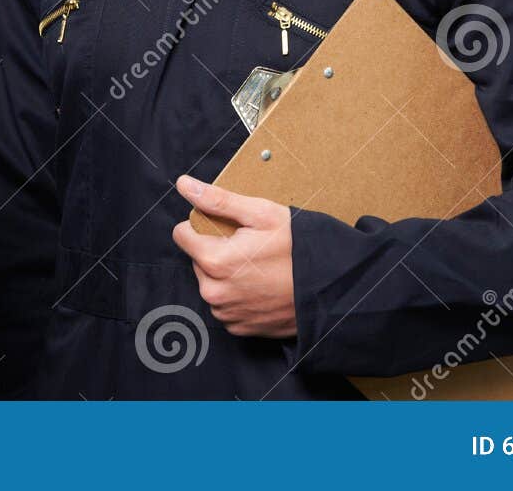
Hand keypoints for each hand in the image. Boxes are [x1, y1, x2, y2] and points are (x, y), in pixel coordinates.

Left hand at [171, 174, 297, 337]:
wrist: (330, 290)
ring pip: (211, 282)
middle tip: (250, 247)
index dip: (203, 225)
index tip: (227, 228)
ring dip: (226, 273)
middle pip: (198, 259)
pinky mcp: (239, 328)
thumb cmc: (298, 249)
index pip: (182, 234)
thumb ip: (218, 199)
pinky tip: (261, 286)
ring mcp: (226, 313)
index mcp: (214, 261)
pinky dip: (237, 294)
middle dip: (216, 249)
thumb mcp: (261, 214)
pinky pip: (226, 304)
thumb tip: (184, 184)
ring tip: (259, 267)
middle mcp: (214, 292)